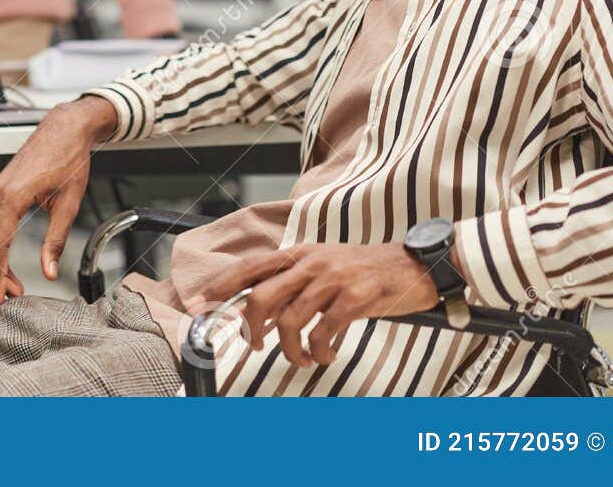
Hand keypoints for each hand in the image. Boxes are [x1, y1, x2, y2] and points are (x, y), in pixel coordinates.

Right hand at [0, 96, 117, 304]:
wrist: (65, 128)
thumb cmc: (69, 159)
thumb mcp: (69, 203)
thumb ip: (56, 240)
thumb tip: (49, 271)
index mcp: (13, 196)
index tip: (3, 295)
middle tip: (10, 296)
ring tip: (11, 282)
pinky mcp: (0, 189)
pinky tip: (5, 259)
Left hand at [194, 243, 440, 368]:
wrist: (415, 266)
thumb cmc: (366, 271)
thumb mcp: (324, 268)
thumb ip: (292, 284)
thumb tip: (258, 311)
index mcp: (300, 254)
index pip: (250, 268)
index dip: (220, 288)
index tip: (198, 306)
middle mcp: (312, 262)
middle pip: (260, 297)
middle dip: (250, 328)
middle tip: (256, 346)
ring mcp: (333, 279)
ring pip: (290, 320)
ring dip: (291, 350)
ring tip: (303, 359)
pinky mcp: (356, 298)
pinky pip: (323, 332)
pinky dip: (318, 352)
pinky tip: (326, 355)